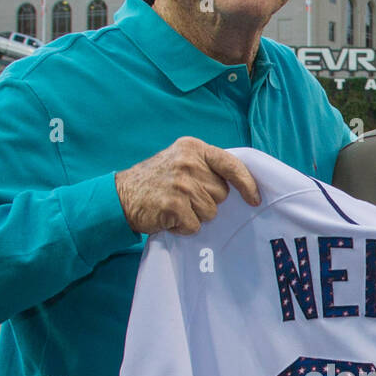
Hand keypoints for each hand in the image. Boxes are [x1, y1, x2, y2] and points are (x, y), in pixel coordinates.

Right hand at [115, 138, 260, 234]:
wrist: (120, 196)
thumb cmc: (155, 181)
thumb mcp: (180, 161)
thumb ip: (206, 166)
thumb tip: (240, 184)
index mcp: (193, 148)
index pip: (231, 164)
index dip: (247, 183)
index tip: (255, 199)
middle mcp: (188, 162)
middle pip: (222, 194)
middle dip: (208, 201)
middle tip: (185, 198)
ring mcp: (181, 183)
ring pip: (210, 212)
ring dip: (195, 216)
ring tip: (175, 207)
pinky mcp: (174, 204)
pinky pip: (194, 225)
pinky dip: (183, 227)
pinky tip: (169, 218)